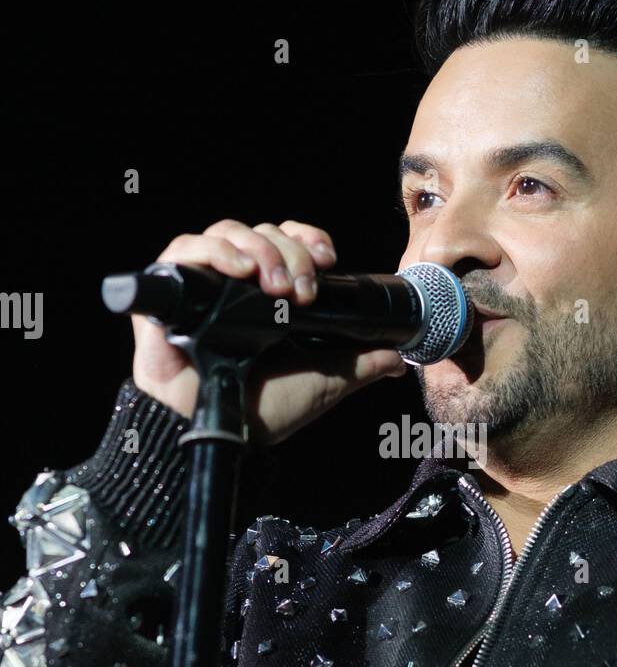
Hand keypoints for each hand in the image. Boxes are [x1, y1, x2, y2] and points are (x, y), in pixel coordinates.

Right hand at [132, 217, 406, 444]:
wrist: (223, 433)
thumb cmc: (263, 410)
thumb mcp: (325, 381)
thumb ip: (360, 364)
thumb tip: (398, 358)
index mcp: (268, 298)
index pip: (286, 242)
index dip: (307, 240)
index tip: (328, 258)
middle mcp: (234, 284)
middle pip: (261, 233)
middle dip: (290, 253)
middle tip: (303, 292)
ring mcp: (200, 285)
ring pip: (226, 233)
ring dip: (258, 249)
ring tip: (273, 287)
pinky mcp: (168, 291)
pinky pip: (182, 249)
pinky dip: (212, 251)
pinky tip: (237, 270)